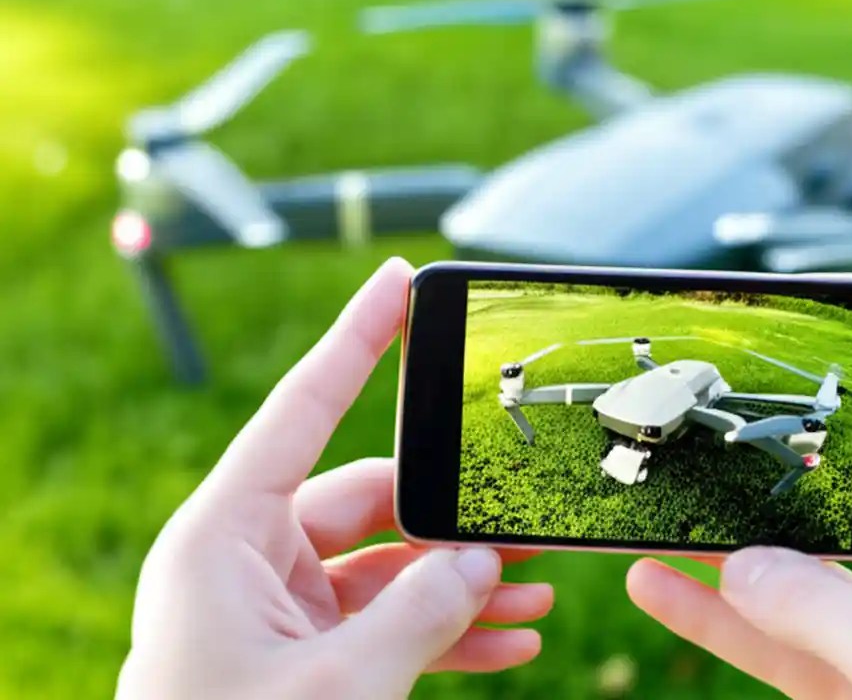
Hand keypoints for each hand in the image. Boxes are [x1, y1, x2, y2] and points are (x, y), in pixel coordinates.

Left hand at [118, 258, 552, 699]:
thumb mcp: (334, 688)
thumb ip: (419, 615)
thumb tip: (483, 563)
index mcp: (222, 536)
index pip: (302, 408)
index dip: (355, 340)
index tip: (397, 282)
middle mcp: (248, 557)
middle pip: (371, 501)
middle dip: (455, 520)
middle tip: (528, 525)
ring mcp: (277, 606)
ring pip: (388, 567)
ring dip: (461, 583)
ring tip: (537, 594)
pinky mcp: (301, 651)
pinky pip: (382, 619)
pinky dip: (441, 629)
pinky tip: (508, 643)